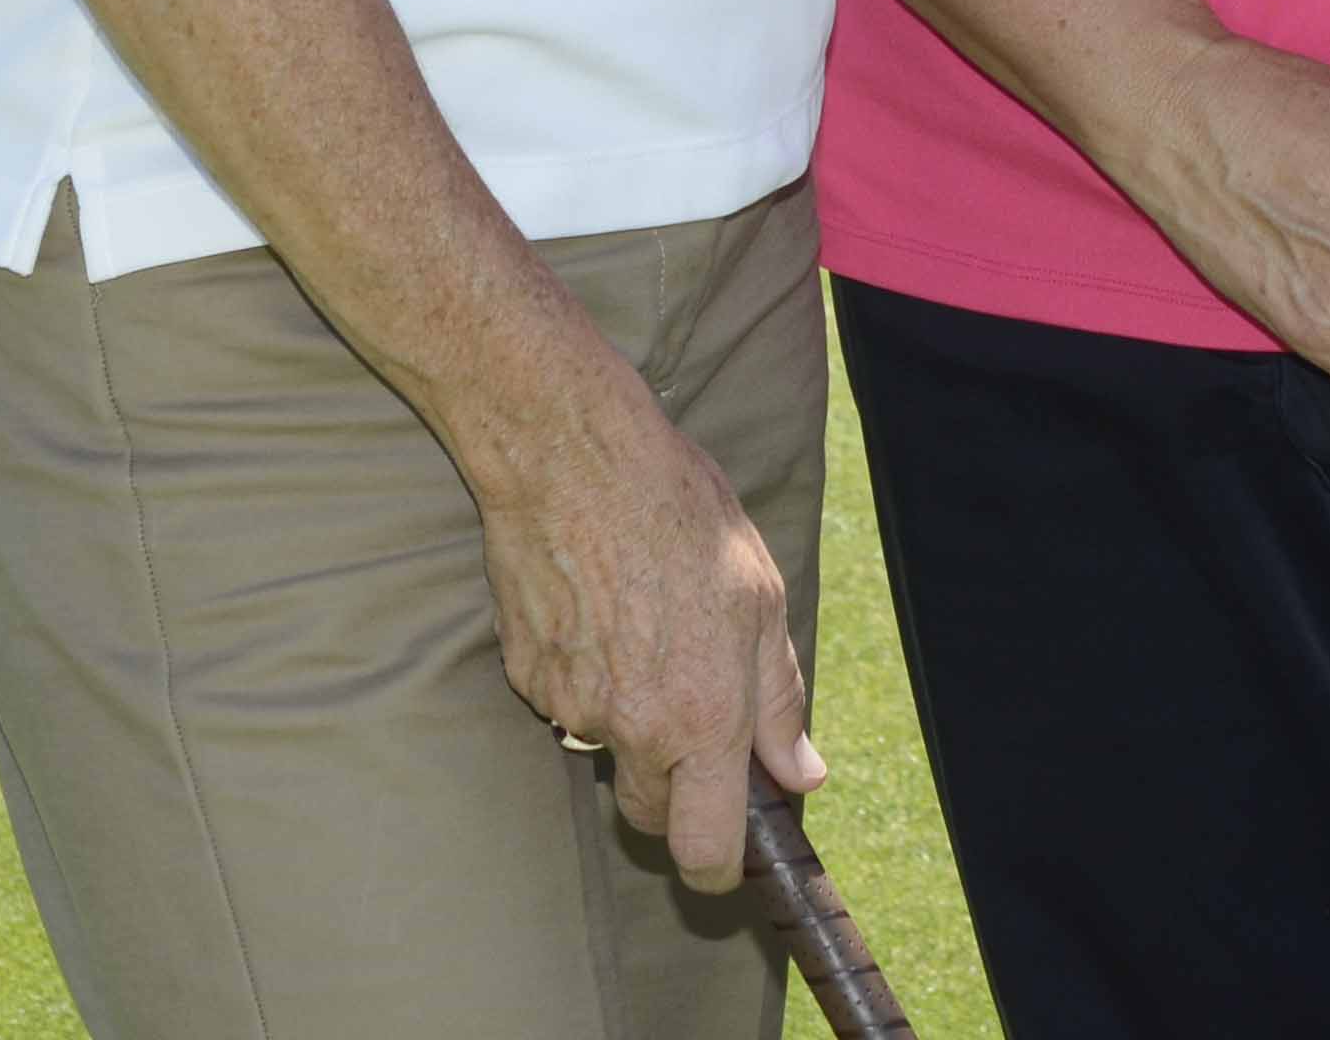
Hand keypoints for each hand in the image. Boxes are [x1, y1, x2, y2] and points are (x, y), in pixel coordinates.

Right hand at [463, 355, 811, 898]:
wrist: (573, 460)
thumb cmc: (680, 516)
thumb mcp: (761, 600)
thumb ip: (779, 701)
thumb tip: (800, 774)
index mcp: (702, 717)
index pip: (702, 847)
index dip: (717, 869)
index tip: (727, 859)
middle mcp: (632, 727)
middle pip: (651, 813)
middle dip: (678, 789)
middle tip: (699, 714)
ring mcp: (571, 705)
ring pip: (609, 748)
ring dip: (631, 720)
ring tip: (649, 629)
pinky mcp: (528, 676)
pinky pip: (568, 702)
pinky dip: (588, 676)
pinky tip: (602, 611)